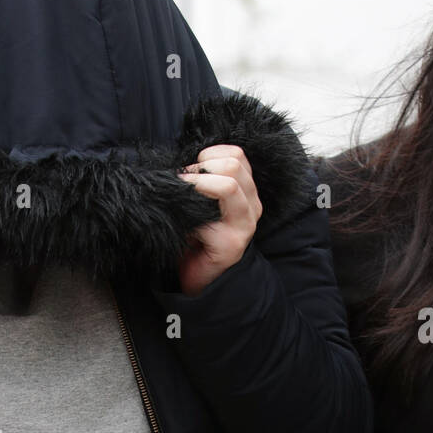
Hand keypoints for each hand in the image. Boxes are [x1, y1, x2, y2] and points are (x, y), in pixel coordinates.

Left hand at [177, 145, 261, 294]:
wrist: (198, 278)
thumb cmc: (195, 238)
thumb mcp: (202, 203)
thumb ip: (204, 182)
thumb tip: (182, 163)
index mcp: (247, 191)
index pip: (236, 154)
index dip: (209, 155)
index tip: (190, 169)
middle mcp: (251, 205)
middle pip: (233, 164)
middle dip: (200, 169)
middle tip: (181, 182)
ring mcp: (245, 224)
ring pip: (229, 185)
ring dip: (197, 185)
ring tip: (181, 196)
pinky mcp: (232, 243)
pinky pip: (209, 218)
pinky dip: (189, 216)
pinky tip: (183, 226)